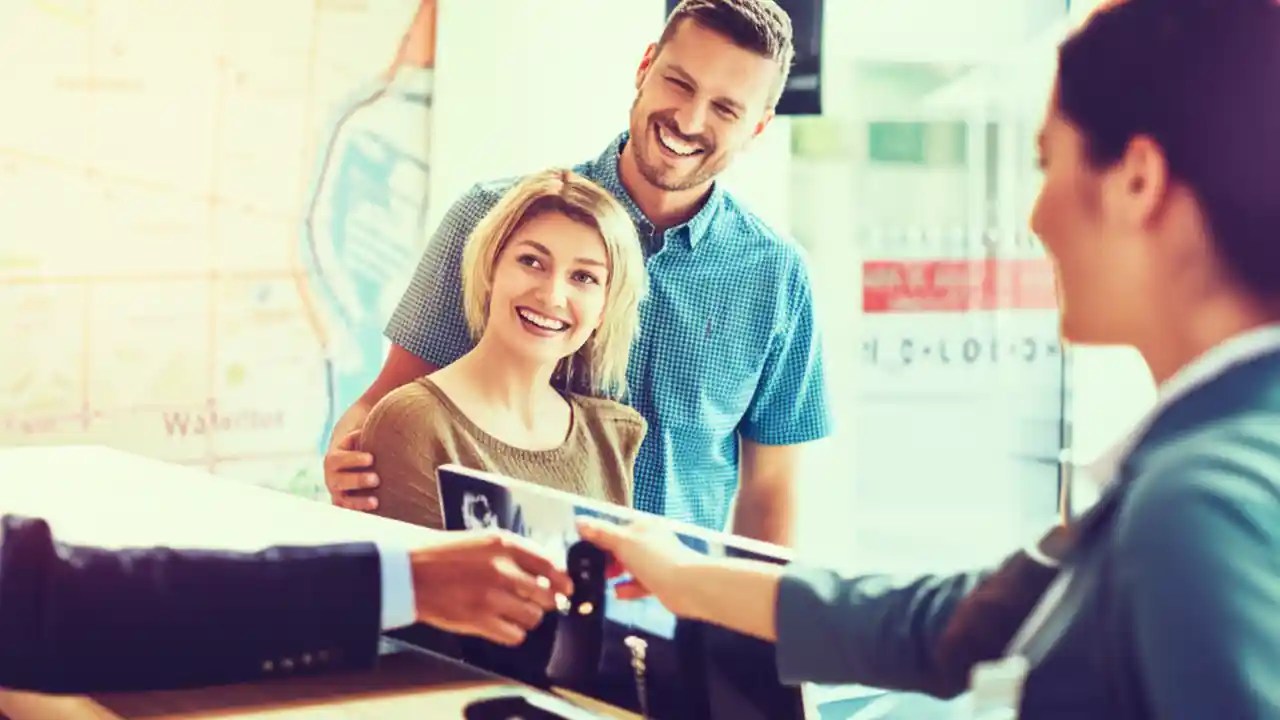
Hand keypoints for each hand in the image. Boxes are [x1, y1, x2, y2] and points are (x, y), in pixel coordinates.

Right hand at [324, 429, 378, 510]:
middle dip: (357, 480)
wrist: (355, 459)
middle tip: (376, 478)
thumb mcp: (362, 434)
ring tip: (375, 501)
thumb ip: (369, 427)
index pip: (339, 459)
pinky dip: (359, 512)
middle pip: (339, 481)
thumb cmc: (362, 443)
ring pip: (342, 500)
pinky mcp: (346, 503)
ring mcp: (337, 492)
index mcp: (334, 458)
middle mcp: (332, 476)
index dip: (353, 459)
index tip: (371, 458)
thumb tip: (384, 415)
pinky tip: (374, 510)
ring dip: (358, 502)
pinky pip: (349, 511)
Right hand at [410, 530, 573, 646]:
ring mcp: (492, 596)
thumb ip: (513, 552)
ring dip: (528, 618)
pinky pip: (515, 635)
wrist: (410, 573)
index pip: (550, 565)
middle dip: (545, 602)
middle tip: (538, 603)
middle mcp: (502, 569)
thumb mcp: (482, 540)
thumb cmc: (443, 556)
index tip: (566, 589)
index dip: (562, 581)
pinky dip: (513, 633)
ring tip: (514, 613)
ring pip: (533, 617)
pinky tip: (502, 625)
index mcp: (504, 545)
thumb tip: (543, 571)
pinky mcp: (480, 620)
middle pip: (546, 595)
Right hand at [576, 517, 703, 616]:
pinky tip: (617, 594)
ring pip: (631, 567)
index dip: (599, 539)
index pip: (616, 529)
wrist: (687, 586)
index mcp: (643, 527)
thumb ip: (601, 533)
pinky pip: (639, 584)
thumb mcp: (623, 542)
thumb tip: (579, 521)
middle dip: (607, 558)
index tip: (583, 551)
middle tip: (590, 570)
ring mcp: (657, 562)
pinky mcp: (660, 582)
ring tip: (601, 581)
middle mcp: (651, 542)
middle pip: (623, 549)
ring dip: (616, 574)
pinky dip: (628, 588)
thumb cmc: (654, 559)